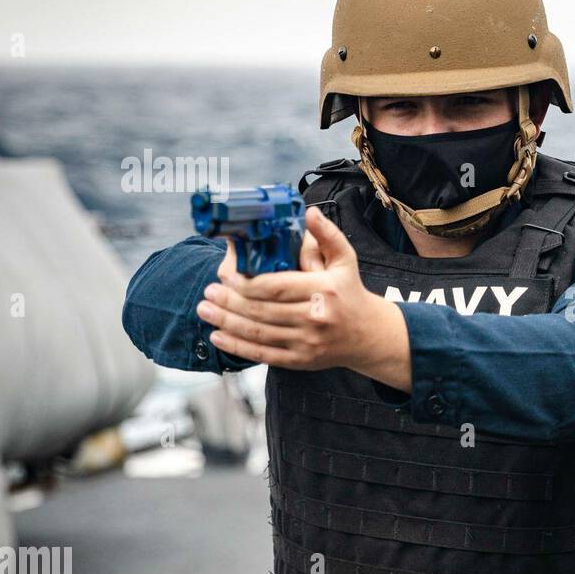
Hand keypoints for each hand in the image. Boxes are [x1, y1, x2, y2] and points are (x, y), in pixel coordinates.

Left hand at [198, 207, 411, 387]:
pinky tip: (218, 336)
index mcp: (325, 290)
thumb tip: (309, 213)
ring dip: (227, 322)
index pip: (278, 287)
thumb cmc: (351, 293)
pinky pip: (264, 354)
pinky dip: (238, 347)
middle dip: (230, 302)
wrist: (368, 336)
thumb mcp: (345, 260)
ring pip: (259, 333)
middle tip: (209, 292)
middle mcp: (316, 318)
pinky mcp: (301, 360)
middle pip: (263, 311)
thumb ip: (327, 235)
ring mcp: (308, 343)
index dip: (247, 283)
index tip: (226, 275)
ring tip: (205, 310)